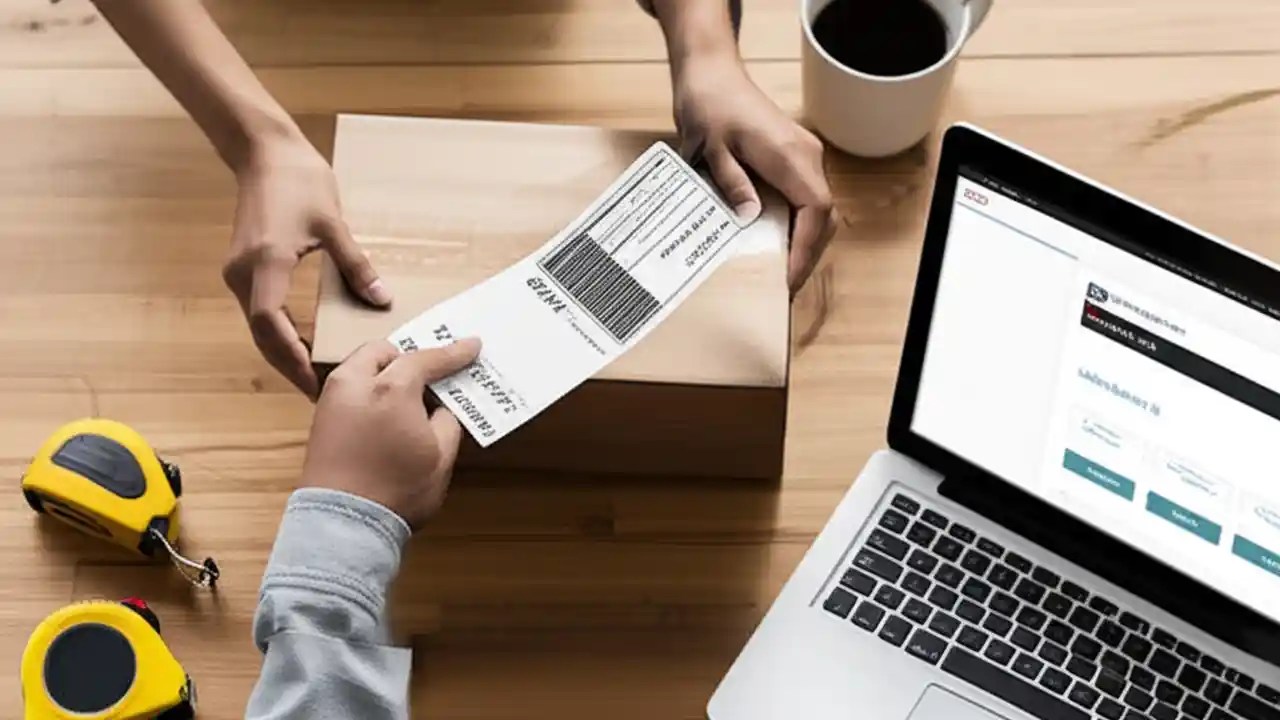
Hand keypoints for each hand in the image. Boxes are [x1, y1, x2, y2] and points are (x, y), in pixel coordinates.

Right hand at [223, 138, 392, 398]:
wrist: (264, 151)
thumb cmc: (299, 180)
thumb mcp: (333, 224)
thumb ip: (355, 266)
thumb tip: (381, 300)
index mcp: (266, 263)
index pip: (271, 324)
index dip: (290, 356)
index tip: (312, 381)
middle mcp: (244, 273)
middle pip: (262, 334)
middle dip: (289, 365)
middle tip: (319, 392)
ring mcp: (239, 272)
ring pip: (258, 326)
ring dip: (283, 352)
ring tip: (314, 376)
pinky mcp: (244, 268)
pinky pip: (260, 311)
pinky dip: (279, 333)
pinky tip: (303, 345)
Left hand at [300, 338, 480, 528]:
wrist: (344, 525)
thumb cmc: (397, 491)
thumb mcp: (440, 455)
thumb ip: (446, 418)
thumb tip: (439, 406)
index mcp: (390, 388)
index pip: (427, 359)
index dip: (453, 353)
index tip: (472, 346)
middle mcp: (355, 384)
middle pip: (384, 352)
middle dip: (408, 357)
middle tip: (431, 374)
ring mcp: (332, 400)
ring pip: (361, 367)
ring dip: (385, 372)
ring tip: (409, 394)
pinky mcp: (320, 420)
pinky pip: (349, 389)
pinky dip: (369, 390)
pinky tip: (386, 411)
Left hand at [672, 53, 836, 290]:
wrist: (711, 74)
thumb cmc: (708, 106)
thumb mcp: (710, 148)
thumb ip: (731, 182)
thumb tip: (748, 217)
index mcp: (789, 155)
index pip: (815, 210)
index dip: (805, 248)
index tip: (787, 279)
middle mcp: (806, 156)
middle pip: (823, 215)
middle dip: (807, 254)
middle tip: (782, 288)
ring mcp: (803, 156)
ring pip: (818, 209)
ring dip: (804, 241)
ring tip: (779, 273)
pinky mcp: (794, 158)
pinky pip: (806, 198)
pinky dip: (798, 225)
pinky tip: (776, 245)